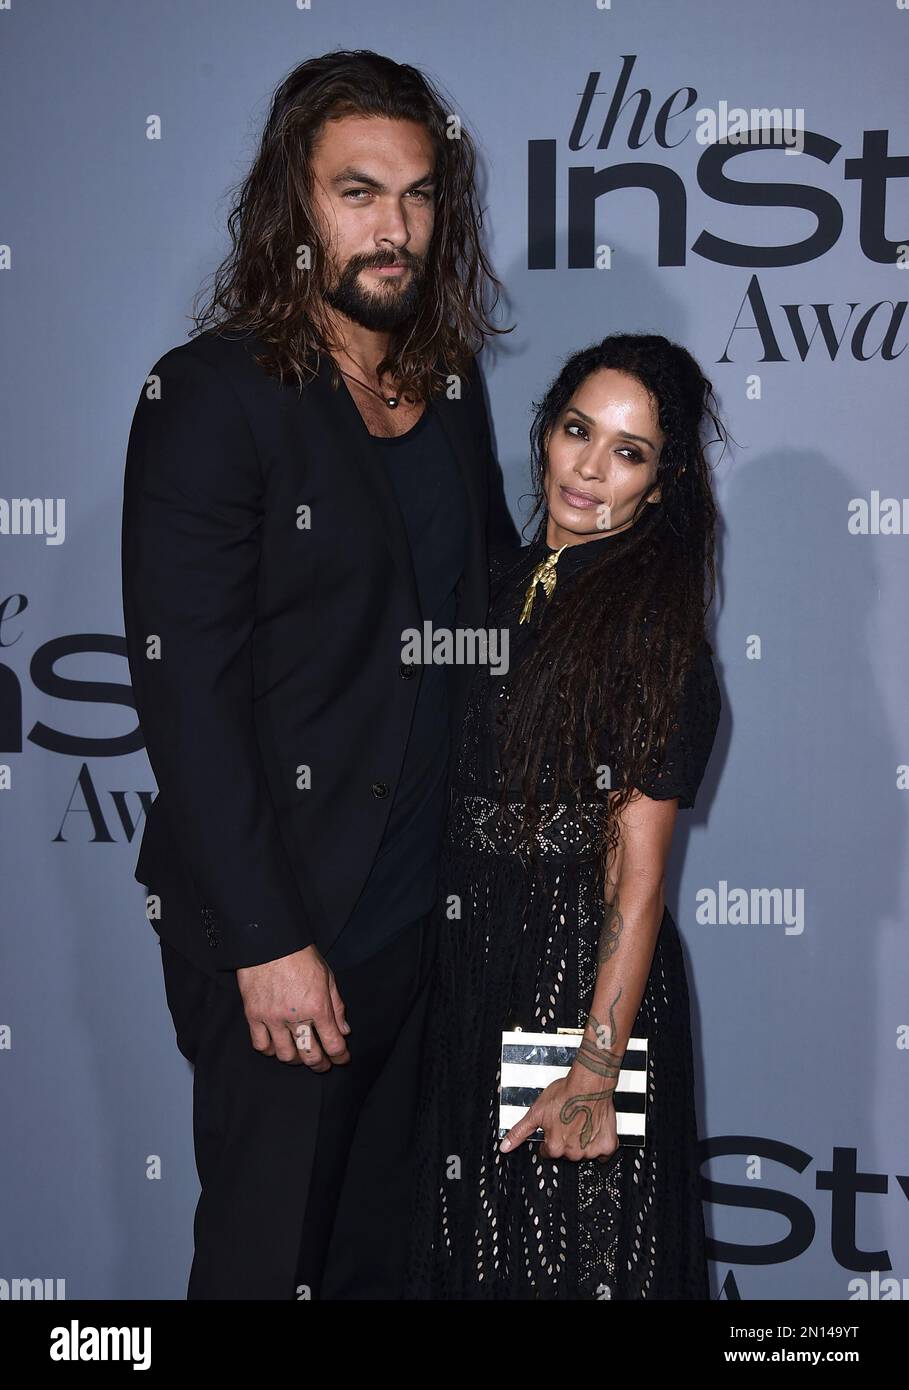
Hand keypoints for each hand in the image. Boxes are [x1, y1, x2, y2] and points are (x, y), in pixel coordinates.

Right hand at [236, 944, 350, 1069]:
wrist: (270, 941)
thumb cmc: (300, 955)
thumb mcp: (327, 976)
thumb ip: (336, 1006)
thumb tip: (344, 1031)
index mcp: (318, 1006)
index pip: (333, 1044)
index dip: (340, 1056)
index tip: (342, 1058)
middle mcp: (296, 1016)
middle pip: (310, 1055)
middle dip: (320, 1064)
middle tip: (323, 1064)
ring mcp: (272, 1018)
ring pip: (285, 1055)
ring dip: (295, 1059)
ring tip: (300, 1055)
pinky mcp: (254, 1015)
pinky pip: (261, 1044)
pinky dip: (270, 1050)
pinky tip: (277, 1046)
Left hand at [499, 1070, 617, 1162]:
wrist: (589, 1084)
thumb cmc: (566, 1094)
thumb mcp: (536, 1112)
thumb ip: (520, 1132)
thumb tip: (505, 1146)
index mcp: (554, 1146)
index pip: (548, 1152)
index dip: (549, 1139)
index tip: (554, 1129)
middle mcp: (572, 1152)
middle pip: (566, 1153)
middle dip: (566, 1140)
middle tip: (568, 1122)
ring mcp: (590, 1151)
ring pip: (584, 1153)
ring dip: (582, 1142)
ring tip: (581, 1122)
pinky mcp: (607, 1146)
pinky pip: (603, 1153)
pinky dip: (600, 1144)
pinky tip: (594, 1129)